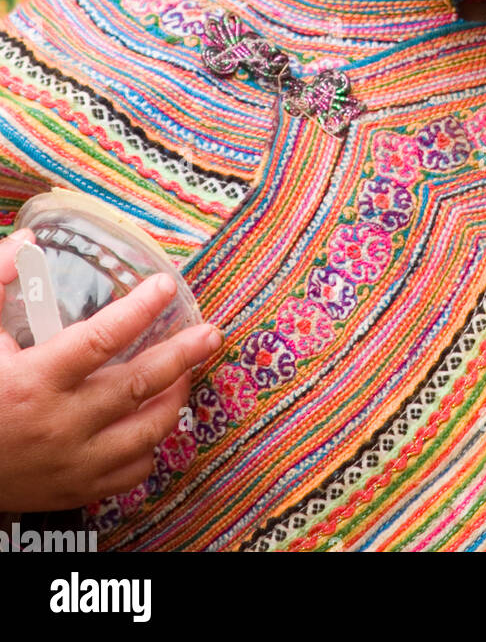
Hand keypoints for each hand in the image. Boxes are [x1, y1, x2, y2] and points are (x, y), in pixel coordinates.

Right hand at [0, 241, 222, 512]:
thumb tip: (27, 241)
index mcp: (36, 380)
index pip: (101, 339)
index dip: (139, 309)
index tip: (165, 286)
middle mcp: (61, 424)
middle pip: (139, 385)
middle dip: (183, 355)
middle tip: (211, 334)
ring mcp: (73, 463)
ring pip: (147, 431)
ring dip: (175, 398)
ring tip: (187, 372)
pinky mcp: (76, 491)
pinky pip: (133, 473)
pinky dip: (152, 445)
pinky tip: (153, 420)